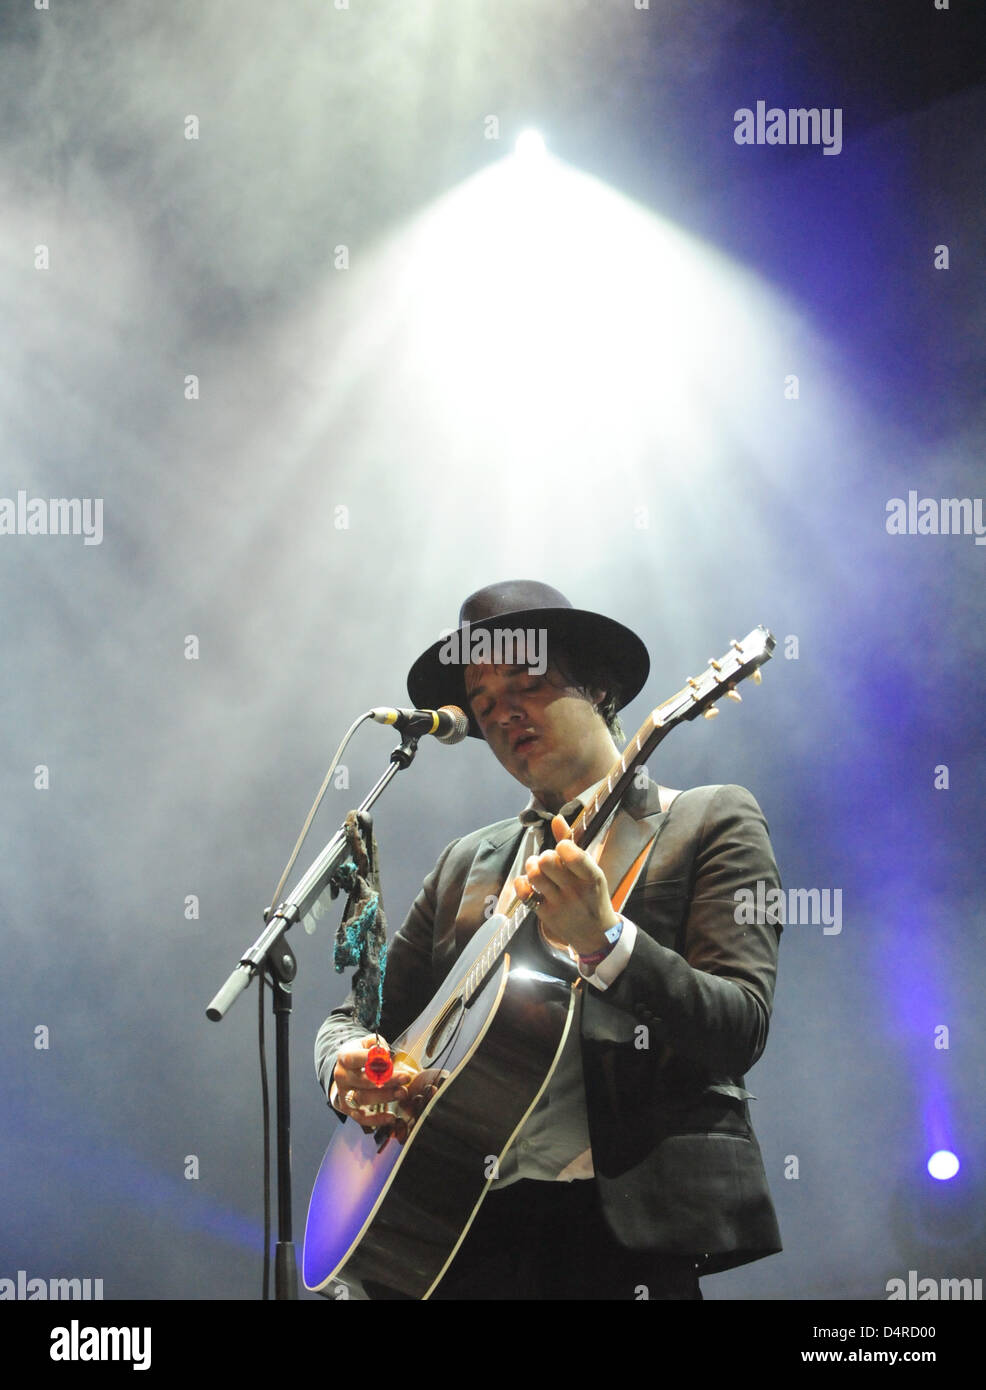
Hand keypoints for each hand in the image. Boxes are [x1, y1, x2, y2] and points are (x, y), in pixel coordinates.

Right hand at [333, 1035, 414, 1128]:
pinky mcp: (348, 1109)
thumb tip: (384, 1052)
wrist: (345, 1072)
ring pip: (363, 1098)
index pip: (354, 1059)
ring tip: (402, 1093)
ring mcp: (344, 1094)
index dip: (370, 1059)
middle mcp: (342, 1077)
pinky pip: (361, 1117)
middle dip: (387, 1080)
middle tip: (405, 1078)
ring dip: (385, 1096)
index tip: (388, 1059)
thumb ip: (376, 1044)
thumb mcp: (366, 1043)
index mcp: (344, 1058)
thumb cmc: (360, 1056)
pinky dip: (377, 1119)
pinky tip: (391, 1117)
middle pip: (364, 1081)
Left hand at [513, 814, 618, 956]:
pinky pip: (525, 893)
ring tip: (537, 868)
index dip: (562, 845)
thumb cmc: (592, 896)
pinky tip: (529, 882)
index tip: (562, 848)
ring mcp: (559, 904)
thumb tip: (557, 818)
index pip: (573, 855)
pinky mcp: (545, 915)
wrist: (596, 935)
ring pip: (534, 875)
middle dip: (544, 855)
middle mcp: (575, 891)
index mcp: (591, 877)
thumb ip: (571, 844)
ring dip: (532, 866)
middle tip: (547, 860)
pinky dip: (522, 883)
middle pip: (547, 861)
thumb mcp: (590, 871)